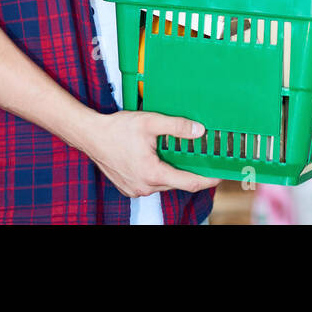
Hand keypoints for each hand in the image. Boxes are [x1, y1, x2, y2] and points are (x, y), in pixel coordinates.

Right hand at [78, 110, 219, 196]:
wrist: (90, 135)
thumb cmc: (117, 129)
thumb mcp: (150, 122)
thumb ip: (177, 126)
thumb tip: (199, 131)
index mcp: (152, 174)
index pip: (189, 182)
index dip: (207, 180)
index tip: (220, 175)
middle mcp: (144, 186)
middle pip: (177, 182)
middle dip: (190, 171)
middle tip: (201, 158)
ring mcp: (135, 189)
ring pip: (163, 182)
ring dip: (172, 170)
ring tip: (177, 154)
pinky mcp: (129, 187)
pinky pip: (151, 183)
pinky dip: (158, 173)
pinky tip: (158, 157)